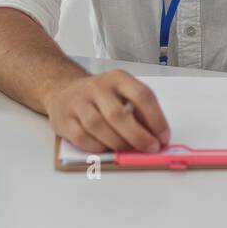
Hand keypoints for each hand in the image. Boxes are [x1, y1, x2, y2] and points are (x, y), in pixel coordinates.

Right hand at [44, 69, 170, 152]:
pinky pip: (83, 138)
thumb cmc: (100, 97)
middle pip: (118, 115)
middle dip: (138, 136)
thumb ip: (139, 111)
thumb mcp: (122, 94)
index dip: (156, 119)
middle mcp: (97, 87)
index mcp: (118, 78)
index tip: (163, 137)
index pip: (142, 95)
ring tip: (127, 149)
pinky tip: (106, 148)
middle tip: (149, 148)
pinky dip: (98, 147)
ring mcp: (78, 102)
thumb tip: (157, 137)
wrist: (63, 91)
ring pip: (99, 127)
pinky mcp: (65, 119)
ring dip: (117, 143)